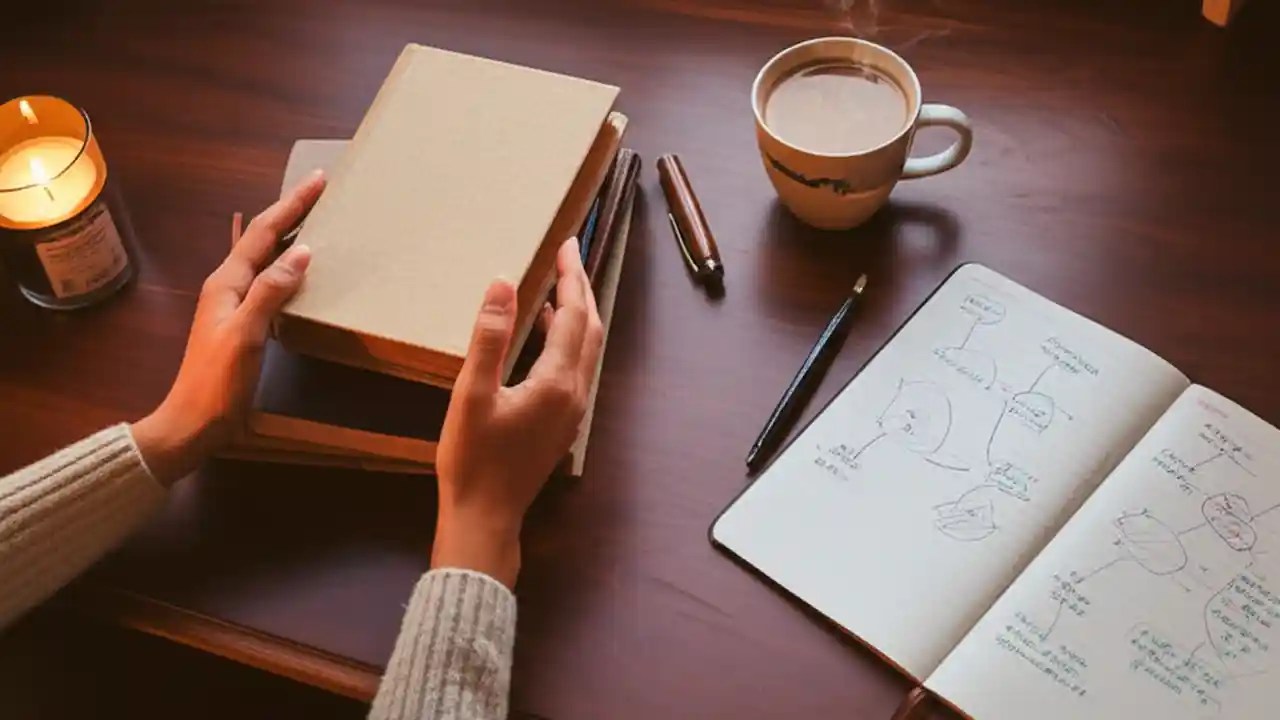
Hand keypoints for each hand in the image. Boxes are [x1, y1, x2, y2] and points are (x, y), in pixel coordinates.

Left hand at [131, 171, 325, 485]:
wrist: (194, 421)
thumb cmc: (218, 381)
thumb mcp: (246, 334)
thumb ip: (271, 291)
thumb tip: (303, 252)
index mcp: (227, 282)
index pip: (264, 232)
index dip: (292, 205)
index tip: (318, 181)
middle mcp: (228, 285)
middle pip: (263, 237)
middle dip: (291, 212)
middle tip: (320, 191)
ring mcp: (234, 303)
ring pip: (265, 256)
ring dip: (289, 234)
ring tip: (314, 217)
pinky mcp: (243, 320)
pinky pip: (266, 279)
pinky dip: (283, 263)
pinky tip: (291, 263)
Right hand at [433, 238, 603, 588]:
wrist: (485, 517)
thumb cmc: (473, 459)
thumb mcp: (471, 395)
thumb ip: (488, 338)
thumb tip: (503, 284)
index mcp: (557, 382)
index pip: (574, 315)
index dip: (571, 277)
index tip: (567, 244)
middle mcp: (575, 393)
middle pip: (590, 329)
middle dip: (581, 290)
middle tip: (568, 256)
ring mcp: (572, 411)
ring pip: (586, 350)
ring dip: (576, 315)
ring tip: (557, 286)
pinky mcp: (562, 424)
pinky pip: (575, 369)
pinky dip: (566, 341)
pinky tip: (542, 335)